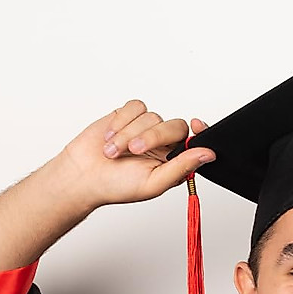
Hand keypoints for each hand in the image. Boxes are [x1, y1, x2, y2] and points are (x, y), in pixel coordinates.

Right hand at [55, 101, 214, 210]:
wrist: (84, 175)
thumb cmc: (118, 186)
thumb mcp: (155, 182)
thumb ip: (182, 167)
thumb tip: (208, 154)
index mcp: (175, 162)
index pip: (196, 141)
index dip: (200, 132)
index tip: (196, 125)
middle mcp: (164, 144)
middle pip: (175, 126)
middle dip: (153, 136)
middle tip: (134, 150)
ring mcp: (146, 128)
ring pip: (152, 116)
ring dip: (129, 133)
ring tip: (114, 152)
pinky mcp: (128, 115)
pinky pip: (135, 107)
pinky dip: (122, 121)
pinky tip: (110, 137)